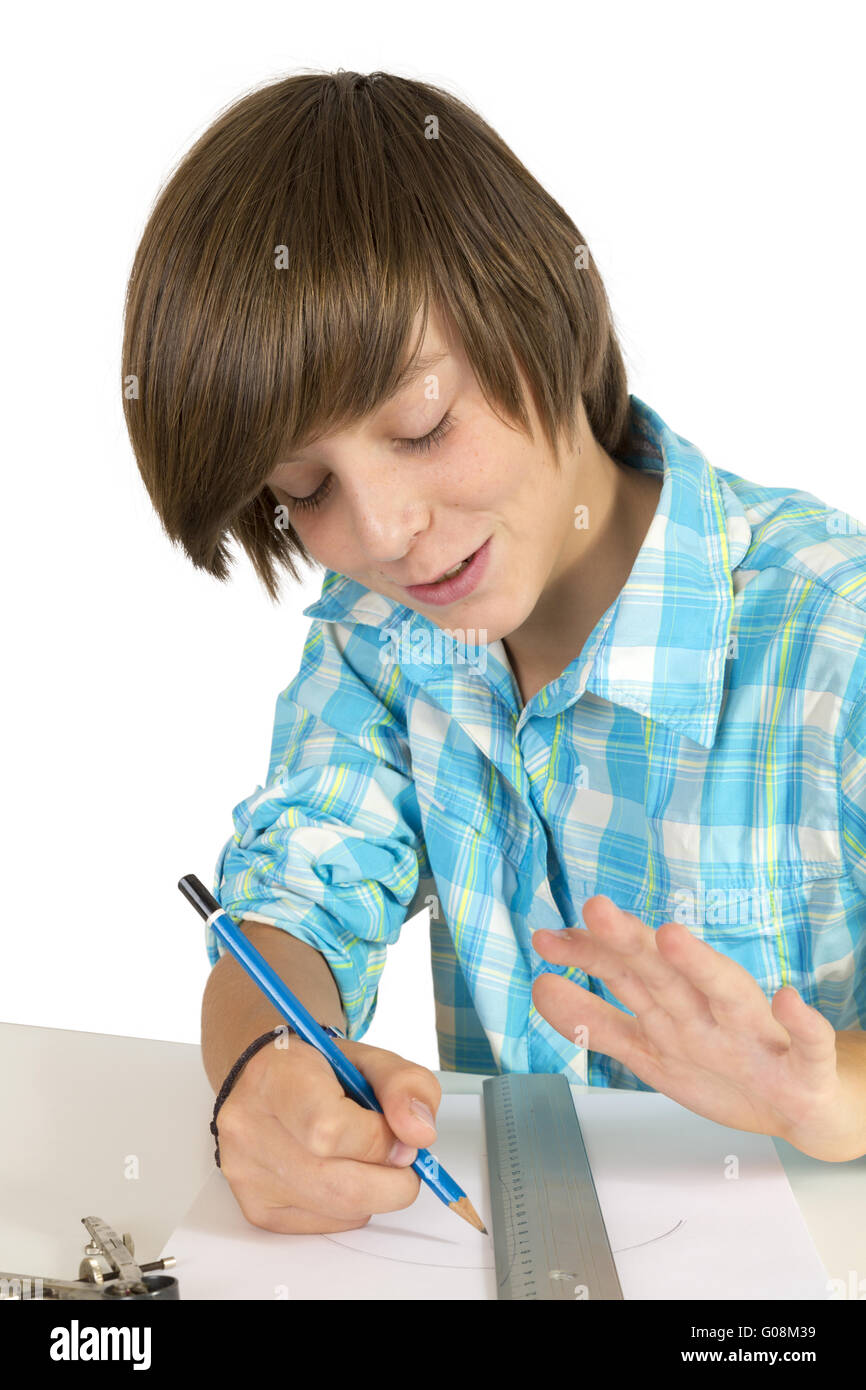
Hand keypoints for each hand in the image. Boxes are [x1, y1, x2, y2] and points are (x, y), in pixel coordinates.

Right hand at [215, 1035, 441, 1232]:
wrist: (264, 1081)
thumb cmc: (317, 1070)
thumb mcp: (368, 1059)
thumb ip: (406, 1085)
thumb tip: (420, 1135)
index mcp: (275, 1078)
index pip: (330, 1130)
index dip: (380, 1141)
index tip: (402, 1135)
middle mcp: (249, 1128)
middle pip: (338, 1186)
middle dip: (392, 1179)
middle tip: (401, 1156)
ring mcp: (247, 1173)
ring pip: (338, 1211)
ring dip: (373, 1191)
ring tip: (366, 1157)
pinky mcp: (255, 1207)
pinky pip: (325, 1225)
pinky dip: (349, 1206)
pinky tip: (338, 1171)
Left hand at [531, 895, 856, 1158]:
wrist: (799, 1106)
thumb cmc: (723, 1066)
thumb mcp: (650, 1048)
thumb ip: (596, 1019)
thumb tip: (539, 986)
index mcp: (674, 1006)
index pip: (624, 971)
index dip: (587, 954)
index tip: (546, 938)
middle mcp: (709, 1011)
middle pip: (664, 973)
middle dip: (629, 943)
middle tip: (595, 909)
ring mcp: (755, 1035)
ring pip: (726, 994)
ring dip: (701, 965)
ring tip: (671, 937)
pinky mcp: (802, 1065)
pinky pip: (806, 1044)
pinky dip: (801, 1023)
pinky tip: (788, 1000)